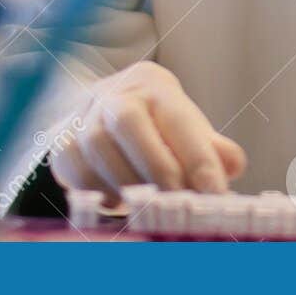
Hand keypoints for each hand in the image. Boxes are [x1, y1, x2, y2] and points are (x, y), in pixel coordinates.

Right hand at [52, 61, 246, 200]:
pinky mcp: (62, 144)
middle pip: (128, 122)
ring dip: (129, 184)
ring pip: (98, 147)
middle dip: (157, 168)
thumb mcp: (187, 130)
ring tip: (152, 209)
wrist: (99, 116)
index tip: (215, 194)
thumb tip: (233, 164)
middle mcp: (113, 93)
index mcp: (153, 85)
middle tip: (180, 204)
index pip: (177, 117)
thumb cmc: (155, 128)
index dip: (198, 157)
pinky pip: (77, 170)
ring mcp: (82, 116)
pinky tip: (119, 203)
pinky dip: (100, 192)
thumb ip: (212, 148)